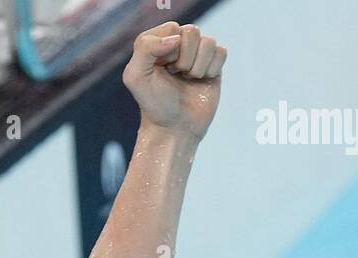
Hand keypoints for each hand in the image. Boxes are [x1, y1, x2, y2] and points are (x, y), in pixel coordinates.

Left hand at [123, 23, 226, 141]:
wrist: (174, 130)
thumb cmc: (154, 104)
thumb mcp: (135, 76)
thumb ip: (145, 48)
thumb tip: (176, 38)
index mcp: (158, 42)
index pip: (173, 28)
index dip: (169, 50)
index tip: (163, 70)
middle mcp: (178, 45)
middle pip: (192, 32)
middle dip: (184, 59)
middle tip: (176, 76)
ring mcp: (197, 54)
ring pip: (208, 42)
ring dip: (197, 67)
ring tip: (187, 80)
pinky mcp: (213, 65)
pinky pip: (221, 52)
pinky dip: (211, 70)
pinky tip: (202, 81)